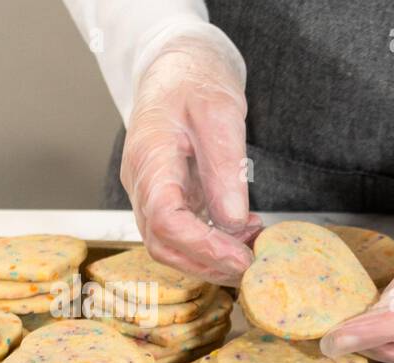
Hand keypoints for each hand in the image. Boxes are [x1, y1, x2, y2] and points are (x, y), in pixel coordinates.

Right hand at [121, 35, 261, 284]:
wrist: (180, 69)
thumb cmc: (197, 83)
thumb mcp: (221, 115)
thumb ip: (225, 168)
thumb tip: (233, 221)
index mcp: (150, 158)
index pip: (165, 220)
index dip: (202, 247)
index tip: (241, 257)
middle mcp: (141, 181)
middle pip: (162, 244)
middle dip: (208, 263)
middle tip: (251, 263)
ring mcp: (150, 192)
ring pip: (170, 246)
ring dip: (211, 258)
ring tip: (252, 243)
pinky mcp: (166, 197)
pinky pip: (182, 234)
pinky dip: (212, 245)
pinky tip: (244, 233)